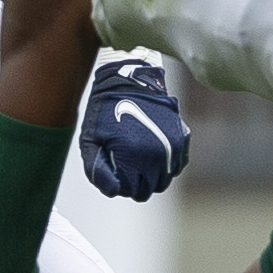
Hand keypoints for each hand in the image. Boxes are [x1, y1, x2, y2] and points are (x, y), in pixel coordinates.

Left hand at [79, 58, 190, 200]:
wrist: (129, 80)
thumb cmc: (104, 111)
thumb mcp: (90, 141)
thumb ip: (98, 172)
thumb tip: (114, 192)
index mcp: (133, 157)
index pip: (130, 190)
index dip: (119, 184)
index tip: (113, 169)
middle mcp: (157, 155)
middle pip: (149, 189)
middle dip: (136, 183)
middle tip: (124, 165)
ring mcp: (173, 147)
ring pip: (165, 181)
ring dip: (151, 176)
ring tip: (136, 158)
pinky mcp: (182, 139)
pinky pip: (177, 167)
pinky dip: (166, 165)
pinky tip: (151, 151)